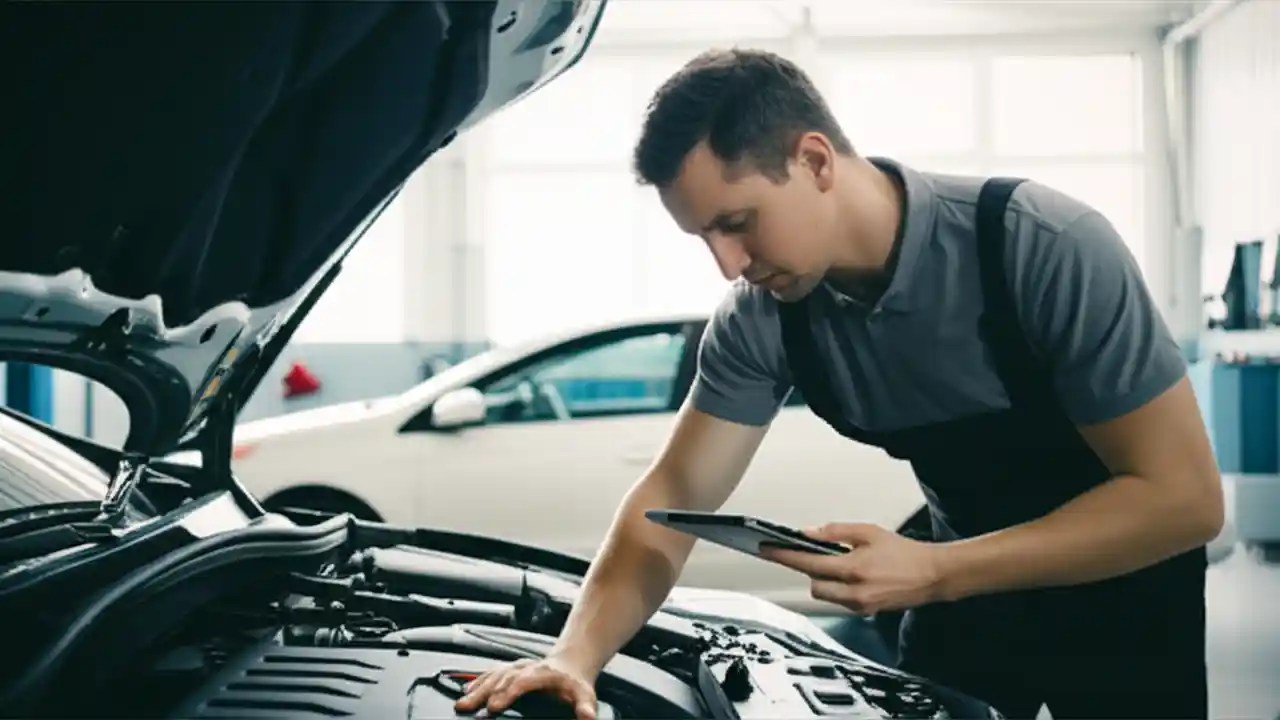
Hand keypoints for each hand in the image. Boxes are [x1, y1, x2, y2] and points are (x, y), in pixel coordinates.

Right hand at [454, 655, 597, 719]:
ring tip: (462, 702)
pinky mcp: (508, 670)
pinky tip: (466, 690)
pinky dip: (477, 682)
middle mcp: (525, 668)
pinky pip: (489, 674)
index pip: (522, 681)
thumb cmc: (574, 684)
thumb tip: (588, 718)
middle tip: (467, 706)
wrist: (570, 665)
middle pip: (501, 678)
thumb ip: (585, 707)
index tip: (494, 705)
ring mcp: (515, 668)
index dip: (507, 692)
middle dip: (483, 692)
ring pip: (492, 675)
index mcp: (542, 673)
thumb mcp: (585, 695)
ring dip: (476, 688)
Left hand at [759, 522, 945, 614]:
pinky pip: (840, 600)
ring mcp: (859, 605)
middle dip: (811, 570)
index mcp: (852, 568)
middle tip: (819, 554)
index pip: (808, 563)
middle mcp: (853, 592)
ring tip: (843, 564)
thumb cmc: (903, 552)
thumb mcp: (868, 532)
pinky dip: (839, 588)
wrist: (932, 575)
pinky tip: (853, 576)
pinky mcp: (865, 612)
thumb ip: (835, 532)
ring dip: (825, 580)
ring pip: (825, 595)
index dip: (784, 556)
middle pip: (813, 584)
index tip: (766, 549)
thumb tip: (808, 533)